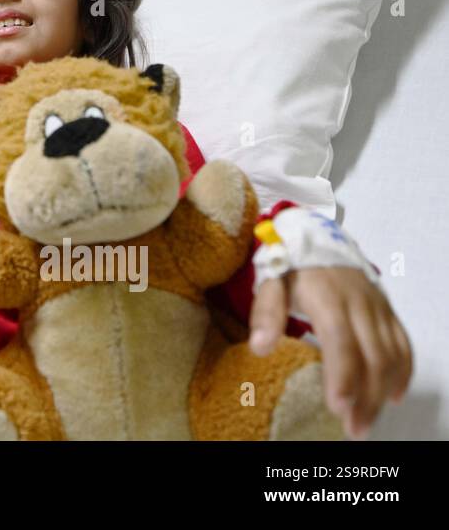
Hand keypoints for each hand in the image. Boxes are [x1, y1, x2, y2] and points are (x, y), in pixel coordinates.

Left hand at [249, 267, 412, 438]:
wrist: (313, 233)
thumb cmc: (287, 263)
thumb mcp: (268, 280)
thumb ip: (265, 312)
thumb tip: (260, 347)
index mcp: (327, 297)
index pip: (341, 341)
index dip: (343, 375)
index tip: (338, 406)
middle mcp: (359, 303)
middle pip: (372, 356)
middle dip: (366, 397)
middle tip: (354, 429)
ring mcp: (377, 306)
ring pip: (391, 354)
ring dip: (383, 391)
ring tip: (367, 421)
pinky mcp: (386, 309)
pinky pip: (402, 343)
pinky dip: (403, 371)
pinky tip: (392, 396)